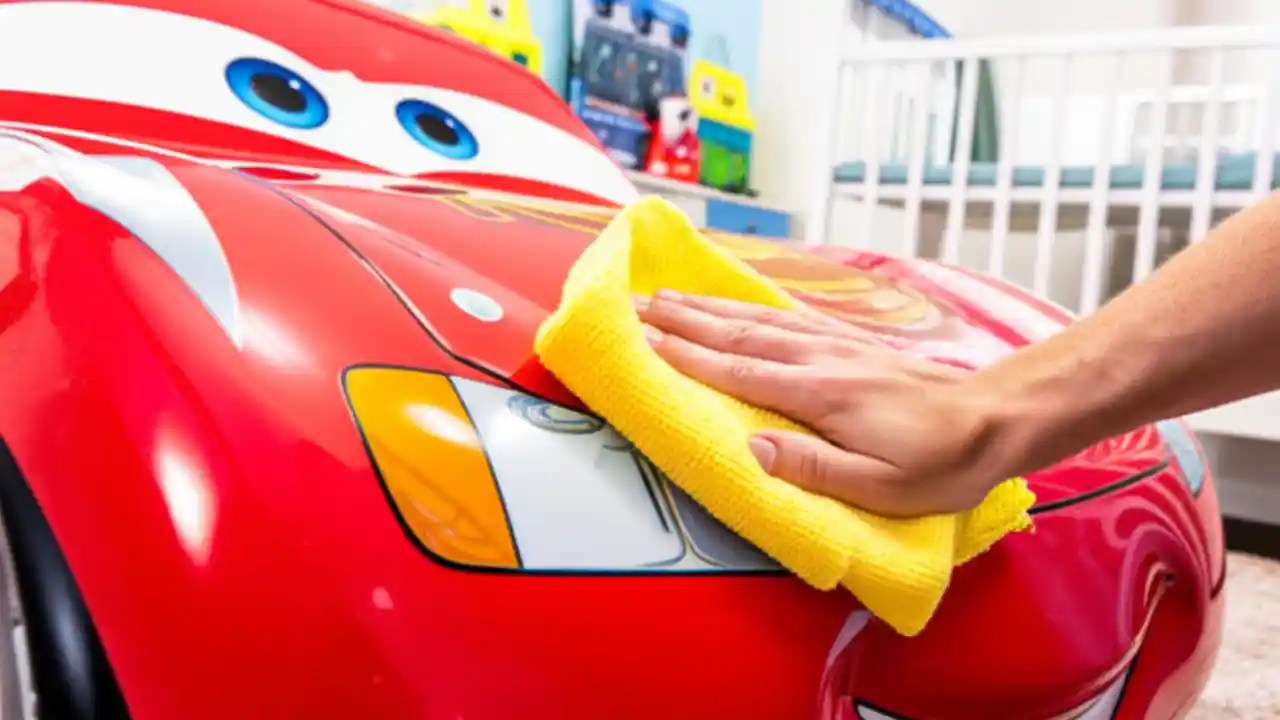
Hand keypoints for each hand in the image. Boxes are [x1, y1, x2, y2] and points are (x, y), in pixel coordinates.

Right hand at [635, 289, 1023, 517]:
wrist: (993, 419)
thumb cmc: (939, 463)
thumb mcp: (882, 486)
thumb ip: (814, 468)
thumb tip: (751, 448)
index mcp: (821, 395)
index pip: (739, 371)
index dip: (686, 356)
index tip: (642, 340)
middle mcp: (822, 359)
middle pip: (737, 333)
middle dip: (681, 319)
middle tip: (633, 305)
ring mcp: (836, 345)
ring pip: (758, 318)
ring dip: (708, 306)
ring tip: (666, 295)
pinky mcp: (850, 343)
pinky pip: (788, 315)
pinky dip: (750, 304)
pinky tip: (734, 301)